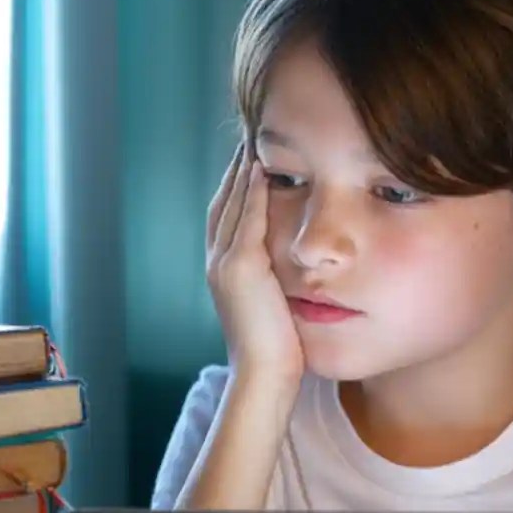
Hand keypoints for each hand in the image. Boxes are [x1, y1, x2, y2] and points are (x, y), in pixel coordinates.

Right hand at [206, 143, 304, 381]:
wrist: (267, 376)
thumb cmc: (279, 350)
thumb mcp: (276, 307)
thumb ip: (278, 281)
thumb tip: (295, 266)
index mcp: (224, 270)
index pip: (228, 214)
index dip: (237, 185)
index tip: (253, 157)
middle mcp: (217, 261)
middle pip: (223, 201)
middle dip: (236, 169)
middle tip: (250, 136)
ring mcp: (224, 264)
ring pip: (230, 204)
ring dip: (241, 171)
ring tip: (255, 140)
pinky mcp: (240, 269)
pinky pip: (245, 219)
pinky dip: (251, 192)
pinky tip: (262, 169)